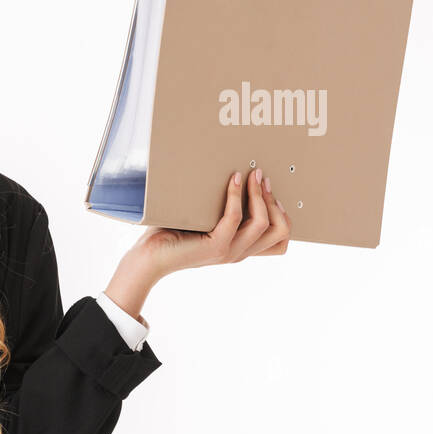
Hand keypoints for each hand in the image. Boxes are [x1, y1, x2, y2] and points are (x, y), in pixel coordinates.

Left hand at [132, 167, 291, 277]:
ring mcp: (229, 251)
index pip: (281, 243)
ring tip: (253, 175)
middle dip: (276, 201)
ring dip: (260, 195)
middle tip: (262, 178)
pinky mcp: (215, 246)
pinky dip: (237, 195)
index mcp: (240, 249)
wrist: (148, 258)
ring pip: (264, 223)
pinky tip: (233, 179)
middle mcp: (239, 253)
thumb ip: (222, 211)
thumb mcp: (205, 223)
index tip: (272, 192)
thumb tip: (235, 175)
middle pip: (281, 232)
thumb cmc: (171, 235)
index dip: (284, 216)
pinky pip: (235, 217)